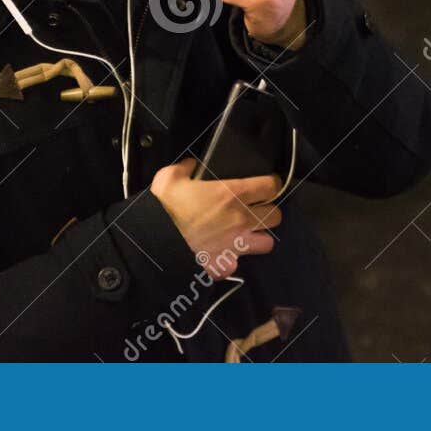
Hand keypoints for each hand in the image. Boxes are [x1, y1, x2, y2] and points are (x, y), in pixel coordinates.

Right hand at [151, 160, 282, 277]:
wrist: (154, 243)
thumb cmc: (164, 209)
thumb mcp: (169, 178)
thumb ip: (185, 167)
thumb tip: (192, 165)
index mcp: (231, 194)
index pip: (271, 186)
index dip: (271, 183)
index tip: (265, 184)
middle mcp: (241, 219)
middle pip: (276, 215)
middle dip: (268, 211)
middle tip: (255, 209)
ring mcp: (236, 245)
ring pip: (267, 242)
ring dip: (259, 237)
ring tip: (246, 234)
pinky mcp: (225, 264)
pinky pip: (239, 264)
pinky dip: (233, 260)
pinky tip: (224, 254)